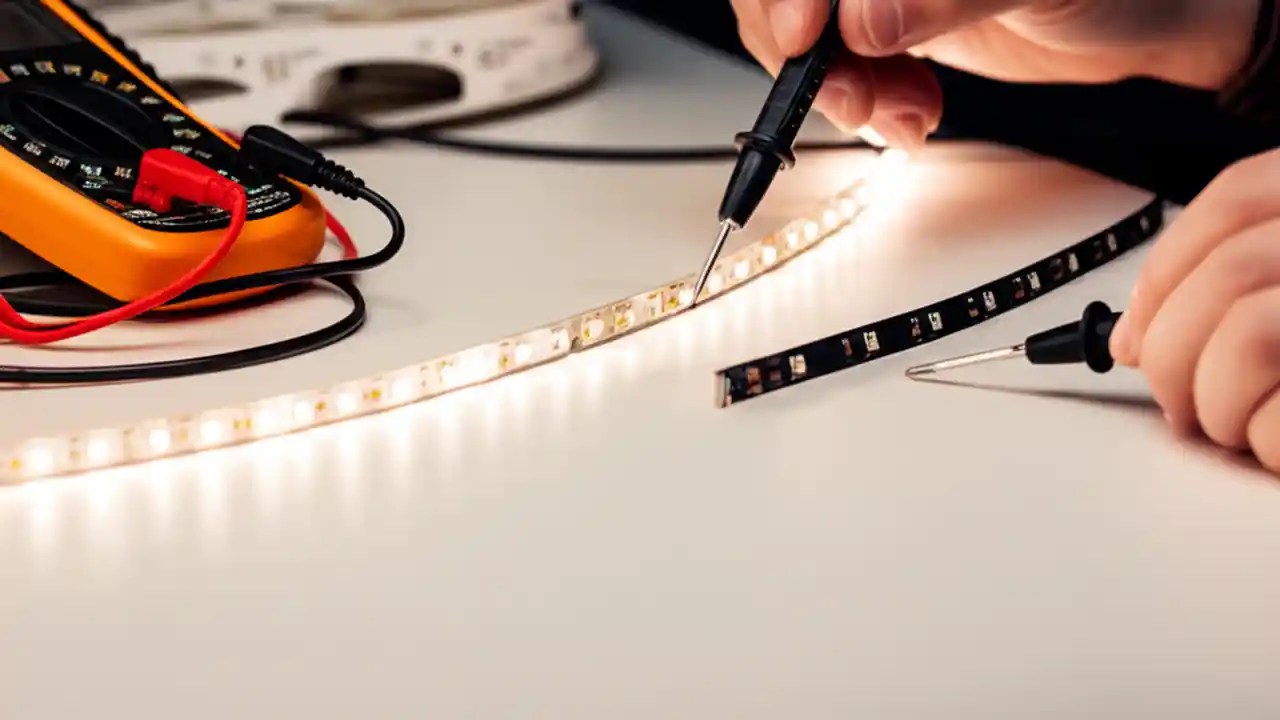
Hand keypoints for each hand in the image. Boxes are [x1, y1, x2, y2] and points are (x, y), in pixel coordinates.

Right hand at [729, 0, 1259, 147]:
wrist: (1146, 27)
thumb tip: (865, 18)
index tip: (806, 39)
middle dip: (808, 52)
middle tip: (855, 96)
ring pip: (805, 36)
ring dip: (839, 89)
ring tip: (901, 113)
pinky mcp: (887, 26)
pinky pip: (839, 67)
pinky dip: (864, 103)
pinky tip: (909, 113)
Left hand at [1109, 149, 1279, 471]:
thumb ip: (1241, 287)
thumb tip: (1133, 336)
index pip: (1237, 199)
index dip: (1167, 269)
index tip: (1137, 329)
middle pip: (1231, 273)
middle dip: (1175, 351)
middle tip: (1178, 399)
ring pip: (1252, 337)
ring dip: (1216, 399)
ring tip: (1232, 424)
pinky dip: (1265, 441)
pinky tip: (1278, 443)